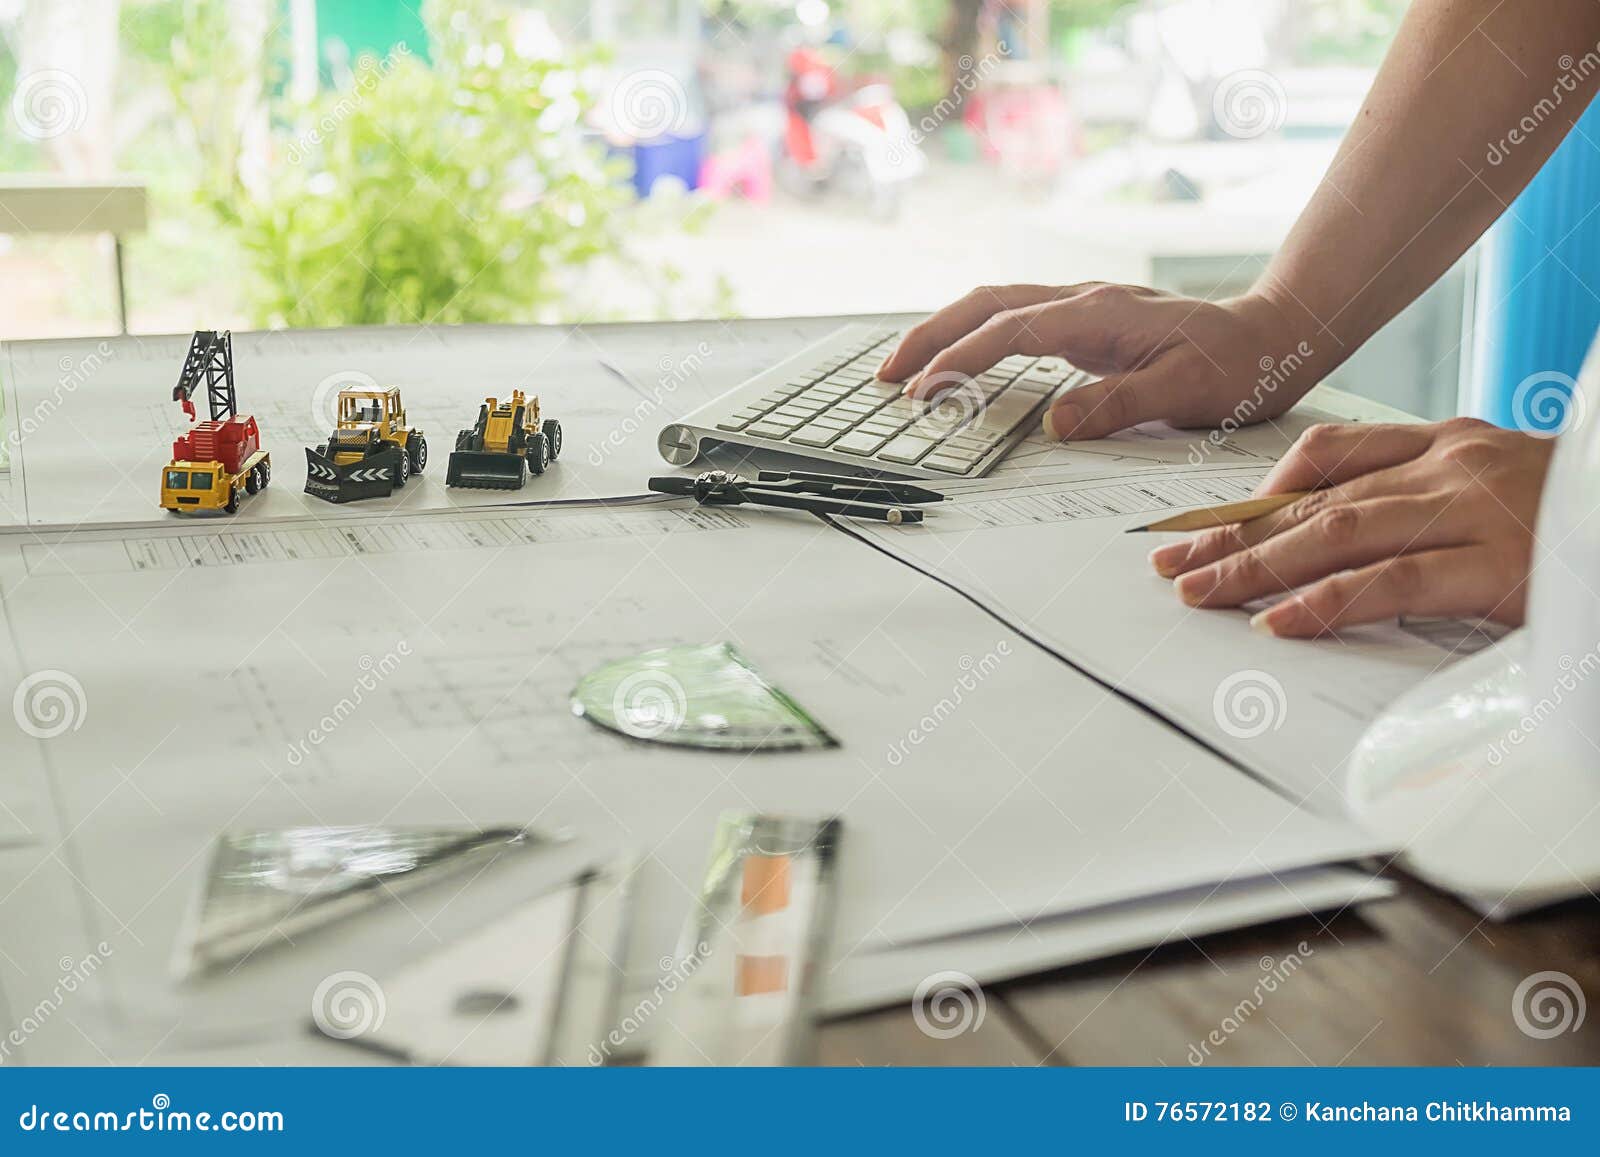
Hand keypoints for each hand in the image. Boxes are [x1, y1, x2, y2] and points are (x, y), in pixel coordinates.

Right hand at [879, 284, 1319, 439]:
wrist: (1273, 337)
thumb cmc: (1236, 367)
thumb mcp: (1186, 393)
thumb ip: (1119, 406)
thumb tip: (1056, 424)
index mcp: (1099, 314)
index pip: (1011, 329)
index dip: (962, 358)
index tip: (924, 390)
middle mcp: (1083, 300)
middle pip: (986, 302)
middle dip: (930, 335)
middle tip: (887, 375)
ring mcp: (1082, 305)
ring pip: (995, 303)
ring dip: (945, 330)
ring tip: (906, 368)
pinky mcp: (1084, 319)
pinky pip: (1013, 316)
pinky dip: (974, 334)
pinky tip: (961, 359)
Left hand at [1149, 419, 1554, 636]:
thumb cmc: (1572, 516)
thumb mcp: (1492, 493)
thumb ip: (1417, 500)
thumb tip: (1328, 541)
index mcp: (1447, 442)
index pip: (1329, 456)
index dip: (1255, 493)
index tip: (1199, 525)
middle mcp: (1452, 464)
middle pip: (1316, 498)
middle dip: (1235, 534)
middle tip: (1173, 563)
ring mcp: (1475, 509)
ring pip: (1339, 533)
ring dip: (1260, 566)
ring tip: (1202, 593)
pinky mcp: (1499, 564)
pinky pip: (1393, 583)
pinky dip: (1329, 602)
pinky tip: (1280, 622)